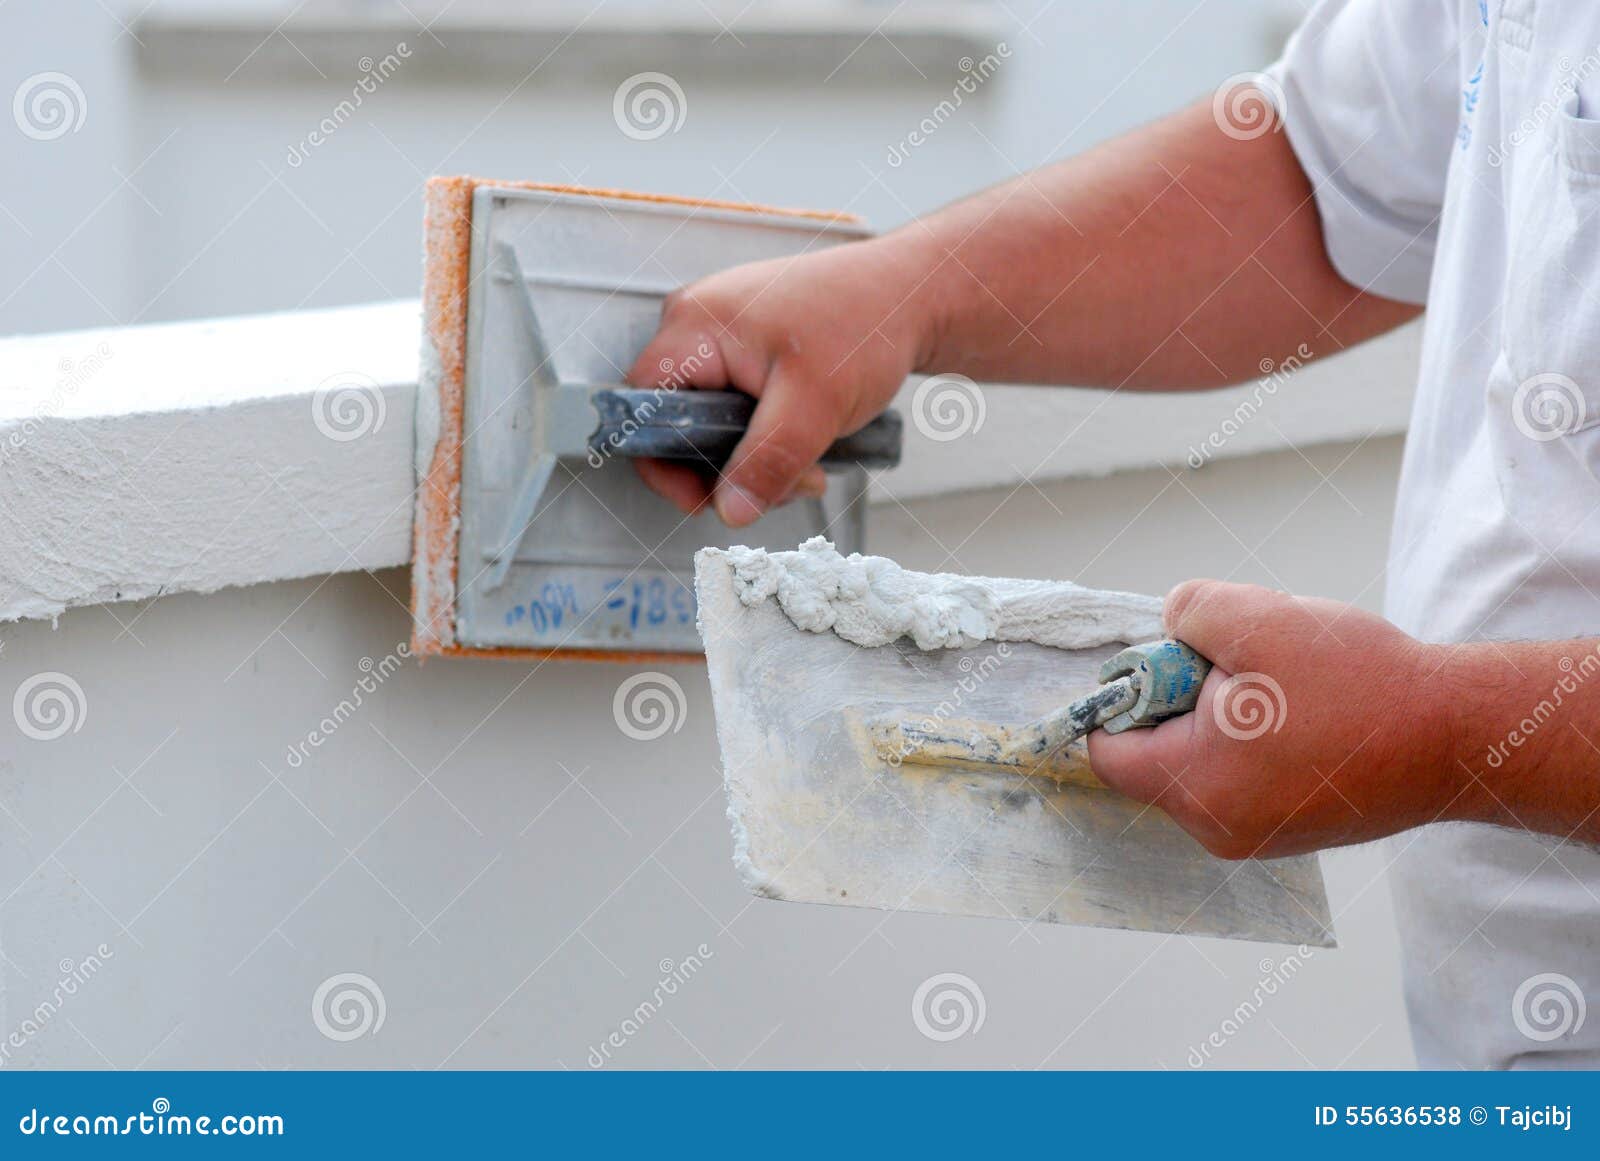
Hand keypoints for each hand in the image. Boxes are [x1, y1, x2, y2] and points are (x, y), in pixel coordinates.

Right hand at [626, 236, 933, 525]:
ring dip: (756, 460)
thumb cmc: (866, 325)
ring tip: (810, 465)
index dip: (665, 463)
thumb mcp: (815, 407)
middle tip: (782, 485)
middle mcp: (698, 324)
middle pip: (679, 422)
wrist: (912, 293)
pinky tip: (807, 441)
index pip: (644, 410)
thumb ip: (767, 462)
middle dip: (728, 468)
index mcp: (696, 325)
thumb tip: (729, 511)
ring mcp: (722, 334)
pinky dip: (767, 436)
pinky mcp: (747, 347)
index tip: (707, 500)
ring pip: (712, 422)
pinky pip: (736, 407)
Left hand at [1087, 580, 1461, 858]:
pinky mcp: (1292, 829)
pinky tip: (1305, 710)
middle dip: (1183, 698)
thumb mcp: (1258, 619)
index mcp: (1195, 787)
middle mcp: (1218, 828)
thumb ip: (1188, 611)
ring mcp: (1257, 836)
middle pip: (1154, 753)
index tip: (1166, 659)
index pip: (1109, 750)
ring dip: (1224, 714)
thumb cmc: (1363, 684)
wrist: (1462, 735)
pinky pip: (1243, 777)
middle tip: (1239, 662)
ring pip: (1202, 761)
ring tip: (1282, 685)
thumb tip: (1168, 624)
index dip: (1122, 696)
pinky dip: (1256, 738)